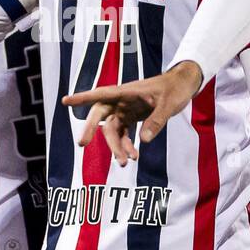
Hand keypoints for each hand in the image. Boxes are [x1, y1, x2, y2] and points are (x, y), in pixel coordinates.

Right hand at [61, 60, 203, 164]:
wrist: (184, 86)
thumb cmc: (174, 89)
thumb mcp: (168, 104)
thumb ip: (156, 121)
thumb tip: (142, 141)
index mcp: (126, 91)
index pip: (100, 94)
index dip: (82, 98)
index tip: (65, 101)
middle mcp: (121, 100)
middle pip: (100, 115)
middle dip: (90, 130)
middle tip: (81, 144)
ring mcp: (125, 109)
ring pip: (112, 130)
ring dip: (116, 146)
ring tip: (125, 163)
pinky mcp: (132, 117)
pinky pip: (124, 133)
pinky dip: (127, 145)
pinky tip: (134, 156)